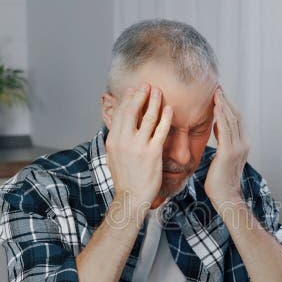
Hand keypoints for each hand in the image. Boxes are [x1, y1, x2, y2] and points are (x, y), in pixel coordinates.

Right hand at [105, 83, 172, 207]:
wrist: (132, 197)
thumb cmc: (125, 178)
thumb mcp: (113, 156)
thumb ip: (116, 138)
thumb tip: (118, 124)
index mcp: (113, 141)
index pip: (120, 113)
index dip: (128, 99)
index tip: (134, 89)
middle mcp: (124, 141)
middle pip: (132, 111)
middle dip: (140, 95)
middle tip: (147, 85)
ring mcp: (139, 147)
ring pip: (147, 118)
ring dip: (153, 102)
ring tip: (158, 91)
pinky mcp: (153, 153)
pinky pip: (160, 131)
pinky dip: (165, 118)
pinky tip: (168, 109)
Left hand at [206, 88, 248, 206]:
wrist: (226, 198)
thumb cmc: (221, 181)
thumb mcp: (222, 157)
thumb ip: (222, 141)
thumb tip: (217, 126)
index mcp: (242, 145)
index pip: (236, 120)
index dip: (229, 106)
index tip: (220, 94)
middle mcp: (243, 144)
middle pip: (236, 116)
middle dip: (226, 101)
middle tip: (217, 87)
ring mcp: (238, 148)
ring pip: (232, 120)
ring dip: (223, 104)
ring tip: (216, 92)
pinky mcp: (229, 153)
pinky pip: (225, 130)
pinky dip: (221, 116)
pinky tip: (216, 106)